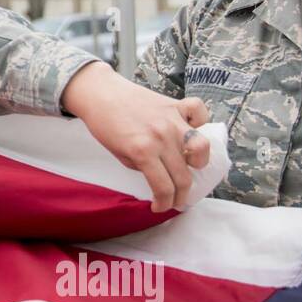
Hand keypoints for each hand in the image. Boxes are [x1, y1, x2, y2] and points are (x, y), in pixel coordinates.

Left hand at [61, 62, 211, 211]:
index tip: (161, 207)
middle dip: (180, 195)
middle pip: (183, 176)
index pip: (164, 187)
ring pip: (201, 148)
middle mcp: (162, 136)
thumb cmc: (105, 126)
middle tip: (176, 199)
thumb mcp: (118, 155)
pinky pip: (199, 112)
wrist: (100, 94)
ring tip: (188, 168)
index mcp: (143, 151)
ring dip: (198, 165)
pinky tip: (191, 130)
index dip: (165, 203)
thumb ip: (142, 166)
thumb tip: (162, 176)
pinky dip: (200, 122)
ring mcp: (172, 120)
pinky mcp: (175, 104)